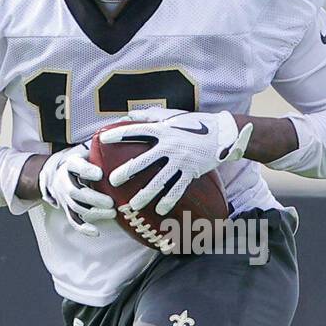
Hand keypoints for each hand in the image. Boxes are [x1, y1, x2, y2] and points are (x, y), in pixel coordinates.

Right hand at [38, 143, 115, 236]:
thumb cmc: (81, 162)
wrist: (56, 175)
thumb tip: (125, 124)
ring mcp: (66, 197)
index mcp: (70, 164)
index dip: (86, 171)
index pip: (75, 166)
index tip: (100, 174)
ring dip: (94, 212)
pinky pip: (73, 220)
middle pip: (75, 192)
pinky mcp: (68, 209)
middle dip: (93, 198)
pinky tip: (95, 232)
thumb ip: (102, 145)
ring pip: (77, 207)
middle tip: (111, 202)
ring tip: (112, 213)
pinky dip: (83, 228)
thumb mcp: (87, 150)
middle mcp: (65, 181)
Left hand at [99, 107, 251, 215]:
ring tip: (132, 205)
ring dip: (145, 194)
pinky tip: (160, 210)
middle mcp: (170, 145)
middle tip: (112, 181)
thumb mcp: (172, 116)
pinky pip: (178, 188)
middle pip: (144, 160)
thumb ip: (150, 116)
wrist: (223, 133)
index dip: (118, 134)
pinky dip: (169, 200)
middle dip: (127, 172)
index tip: (102, 139)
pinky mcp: (191, 171)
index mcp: (163, 130)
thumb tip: (128, 115)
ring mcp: (181, 160)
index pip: (136, 131)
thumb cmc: (194, 123)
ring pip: (159, 180)